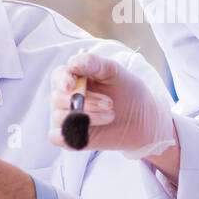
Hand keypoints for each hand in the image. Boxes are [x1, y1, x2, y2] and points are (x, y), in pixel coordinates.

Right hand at [48, 50, 175, 158]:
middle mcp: (65, 97)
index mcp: (74, 77)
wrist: (141, 119)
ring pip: (61, 118)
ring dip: (88, 117)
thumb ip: (95, 63)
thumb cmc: (126, 91)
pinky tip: (88, 131)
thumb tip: (73, 62)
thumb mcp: (115, 72)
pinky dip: (68, 134)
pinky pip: (57, 137)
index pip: (58, 76)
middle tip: (110, 103)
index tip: (71, 85)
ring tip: (111, 115)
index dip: (62, 80)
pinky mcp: (70, 136)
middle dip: (86, 102)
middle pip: (58, 98)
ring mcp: (66, 117)